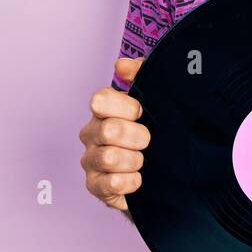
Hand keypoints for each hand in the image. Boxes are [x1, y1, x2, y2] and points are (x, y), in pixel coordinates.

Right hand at [79, 56, 149, 210]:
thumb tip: (122, 65)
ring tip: (143, 162)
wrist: (160, 174)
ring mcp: (90, 160)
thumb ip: (141, 75)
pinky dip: (131, 182)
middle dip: (138, 137)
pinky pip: (111, 184)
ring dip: (134, 161)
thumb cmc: (154, 132)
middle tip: (148, 142)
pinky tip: (139, 179)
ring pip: (109, 158)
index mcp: (103, 110)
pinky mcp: (95, 186)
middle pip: (109, 130)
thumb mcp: (155, 101)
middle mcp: (91, 133)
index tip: (141, 113)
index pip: (101, 99)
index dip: (126, 107)